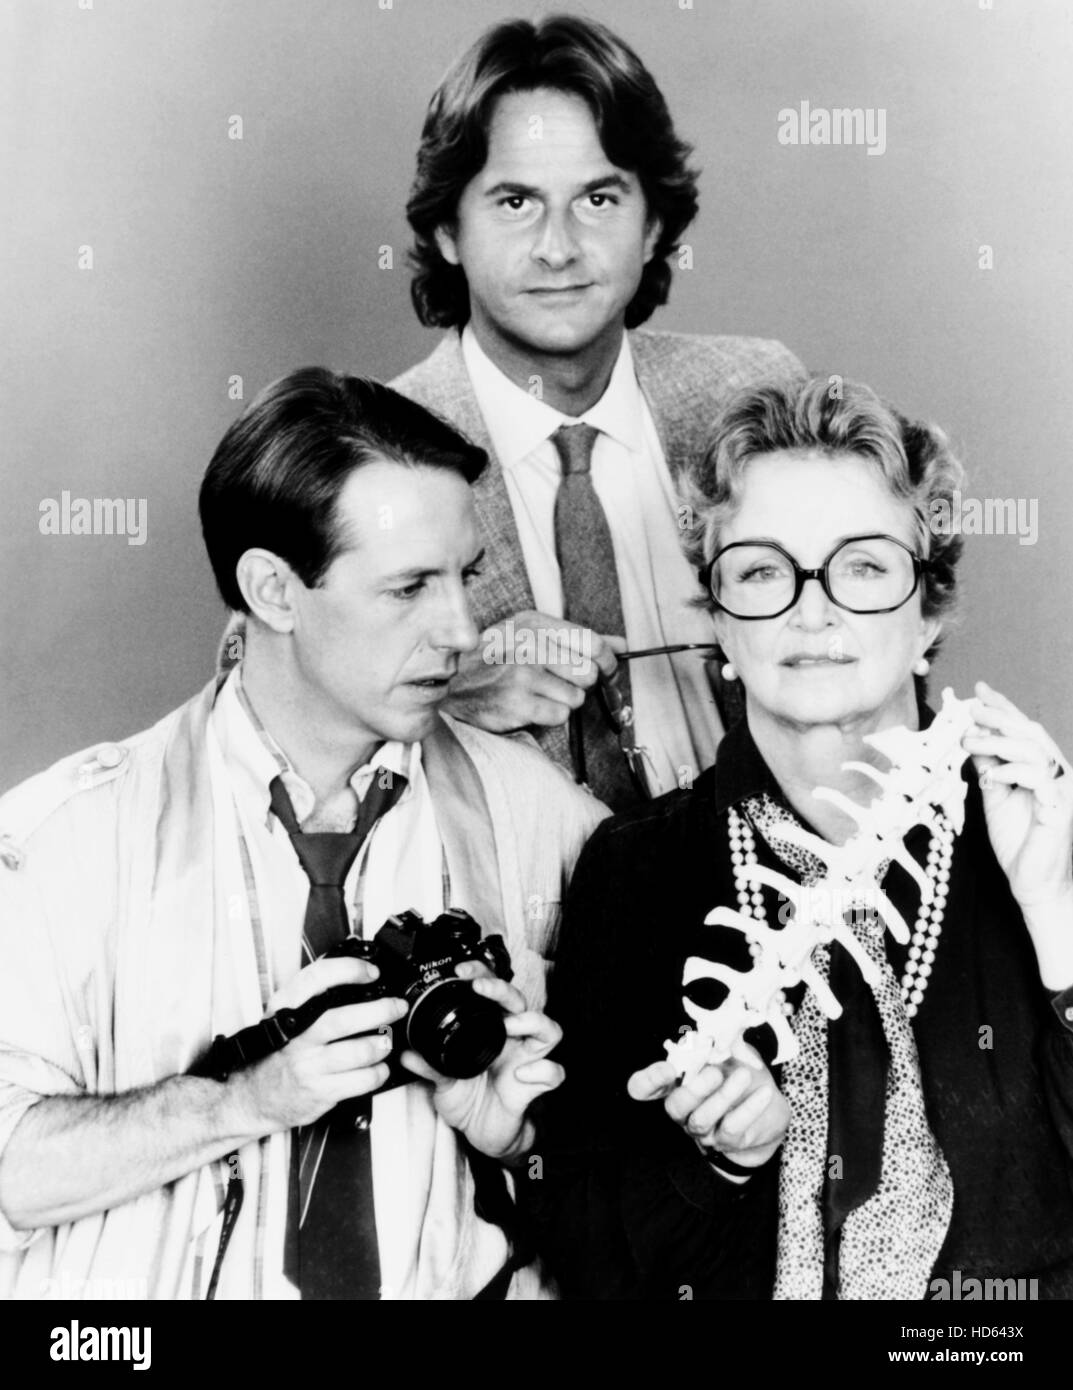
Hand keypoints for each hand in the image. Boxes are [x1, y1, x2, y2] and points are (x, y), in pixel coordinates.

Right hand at [230, 956, 407, 1133]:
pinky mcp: (320, 1092)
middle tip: (398, 1006)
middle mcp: (296, 1038)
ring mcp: (308, 1067)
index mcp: (286, 1011)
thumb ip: (312, 997)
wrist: (252, 1097)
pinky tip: (378, 1067)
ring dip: (382, 1044)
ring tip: (387, 1040)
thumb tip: (355, 974)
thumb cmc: (275, 1054)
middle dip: (380, 1010)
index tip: (371, 972)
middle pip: (345, 1018)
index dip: (349, 970)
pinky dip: (378, 1072)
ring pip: (359, 1052)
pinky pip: (362, 1080)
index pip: (318, 978)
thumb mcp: (283, 1018)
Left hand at [399, 961, 562, 1160]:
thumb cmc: (468, 1100)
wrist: (482, 1133)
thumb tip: (407, 1054)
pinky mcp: (536, 1085)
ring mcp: (527, 1059)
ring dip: (531, 1022)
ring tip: (509, 1026)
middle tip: (480, 987)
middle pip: (521, 1001)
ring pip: (549, 1029)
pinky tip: (521, 1075)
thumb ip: (429, 1067)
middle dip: (502, 989)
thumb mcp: (442, 1083)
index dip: (482, 975)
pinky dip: (542, 1070)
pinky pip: (553, 1072)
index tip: (462, 971)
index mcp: (491, 1030)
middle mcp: (513, 1039)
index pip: (493, 993)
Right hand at [442, 608, 623, 732]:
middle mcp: (529, 646)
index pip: (592, 642)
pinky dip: (551, 715)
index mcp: (534, 623)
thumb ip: (577, 638)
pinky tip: (532, 705)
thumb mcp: (529, 634)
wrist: (450, 682)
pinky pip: (560, 715)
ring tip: (542, 693)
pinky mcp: (517, 704)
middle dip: (583, 683)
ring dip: (565, 700)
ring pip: (576, 697)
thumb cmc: (494, 658)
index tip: (608, 670)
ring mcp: (522, 675)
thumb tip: (620, 644)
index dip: (608, 661)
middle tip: (566, 683)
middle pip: (589, 672)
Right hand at [627, 1043, 788, 1170]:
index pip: (644, 1088)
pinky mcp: (728, 1141)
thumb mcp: (728, 1054)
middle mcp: (683, 1111)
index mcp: (674, 1085)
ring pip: (702, 1119)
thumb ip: (716, 1043)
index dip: (648, 1080)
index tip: (668, 1069)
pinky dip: (749, 1109)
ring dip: (723, 1096)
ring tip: (744, 1076)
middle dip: (694, 1089)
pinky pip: (733, 1127)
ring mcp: (704, 1129)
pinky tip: (765, 1093)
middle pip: (675, 1107)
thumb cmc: (739, 1076)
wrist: (768, 1112)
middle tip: (715, 1072)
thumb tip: (715, 1032)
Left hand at [962, 681, 1072, 910]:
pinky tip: (991, 775)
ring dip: (999, 741)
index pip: (1024, 730)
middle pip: (1032, 733)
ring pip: (1034, 750)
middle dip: (1000, 716)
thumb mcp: (995, 797)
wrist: (1033, 883)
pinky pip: (1039, 778)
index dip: (1005, 708)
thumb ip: (988, 767)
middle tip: (972, 709)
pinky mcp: (1060, 808)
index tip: (980, 691)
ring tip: (970, 740)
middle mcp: (1057, 774)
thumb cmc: (1018, 841)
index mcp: (1042, 768)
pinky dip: (1012, 771)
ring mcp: (1062, 790)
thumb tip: (973, 738)